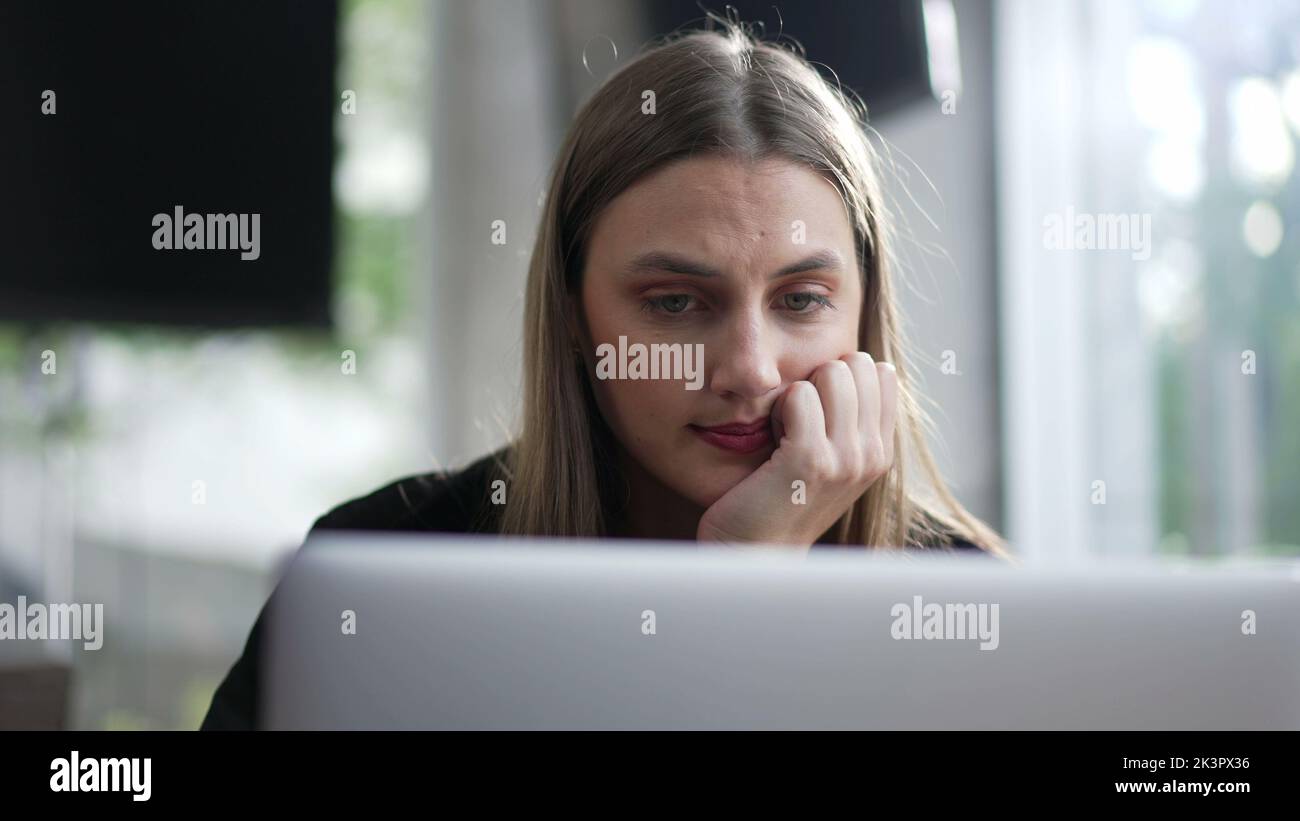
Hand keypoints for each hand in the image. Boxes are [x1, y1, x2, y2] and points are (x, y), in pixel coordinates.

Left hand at [696, 352, 897, 547]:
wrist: (754, 556)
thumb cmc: (780, 502)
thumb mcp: (828, 462)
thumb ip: (847, 422)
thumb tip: (849, 365)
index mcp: (880, 452)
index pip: (880, 372)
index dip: (841, 376)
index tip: (817, 411)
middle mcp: (871, 455)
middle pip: (857, 364)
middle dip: (819, 378)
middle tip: (797, 420)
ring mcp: (846, 459)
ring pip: (832, 372)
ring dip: (798, 390)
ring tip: (784, 429)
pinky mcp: (809, 461)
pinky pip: (799, 394)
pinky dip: (778, 405)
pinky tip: (770, 436)